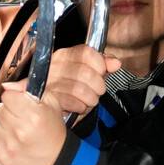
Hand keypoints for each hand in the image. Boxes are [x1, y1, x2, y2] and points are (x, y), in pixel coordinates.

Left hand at [0, 88, 67, 164]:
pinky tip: (12, 140)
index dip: (14, 98)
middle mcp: (19, 129)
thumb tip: (7, 86)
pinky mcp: (2, 155)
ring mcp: (9, 144)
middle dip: (9, 111)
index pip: (7, 96)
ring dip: (3, 124)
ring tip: (17, 130)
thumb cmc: (54, 133)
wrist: (56, 162)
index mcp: (33, 115)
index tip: (20, 103)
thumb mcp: (51, 104)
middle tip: (21, 118)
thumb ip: (28, 89)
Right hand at [4, 45, 119, 116]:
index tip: (102, 72)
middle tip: (96, 91)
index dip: (100, 64)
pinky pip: (73, 102)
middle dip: (98, 86)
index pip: (87, 52)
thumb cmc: (70, 91)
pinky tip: (78, 107)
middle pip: (86, 73)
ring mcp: (49, 83)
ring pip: (81, 89)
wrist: (48, 112)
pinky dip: (80, 107)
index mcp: (64, 56)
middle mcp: (54, 66)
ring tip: (87, 101)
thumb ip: (102, 66)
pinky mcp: (47, 99)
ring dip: (90, 99)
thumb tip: (116, 63)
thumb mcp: (88, 75)